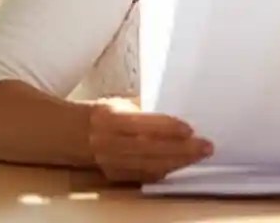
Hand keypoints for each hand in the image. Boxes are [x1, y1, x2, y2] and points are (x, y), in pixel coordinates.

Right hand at [87, 97, 212, 182]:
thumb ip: (146, 111)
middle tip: (206, 147)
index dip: (167, 128)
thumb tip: (178, 114)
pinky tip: (181, 165)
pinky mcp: (114, 175)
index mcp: (110, 118)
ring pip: (149, 166)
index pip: (142, 125)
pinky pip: (144, 176)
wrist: (73, 134)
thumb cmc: (104, 114)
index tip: (190, 129)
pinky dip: (165, 171)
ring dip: (178, 162)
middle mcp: (108, 142)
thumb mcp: (122, 103)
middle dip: (181, 149)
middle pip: (150, 149)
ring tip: (199, 156)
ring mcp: (110, 162)